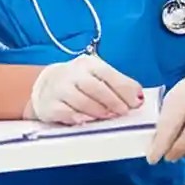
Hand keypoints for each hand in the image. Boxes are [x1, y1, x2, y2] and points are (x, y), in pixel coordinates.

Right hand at [25, 54, 143, 124]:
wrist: (45, 85)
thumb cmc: (80, 82)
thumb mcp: (98, 76)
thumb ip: (117, 85)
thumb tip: (138, 98)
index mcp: (89, 64)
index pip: (109, 75)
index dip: (124, 90)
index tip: (135, 103)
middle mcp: (73, 74)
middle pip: (96, 88)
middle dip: (113, 101)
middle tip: (123, 112)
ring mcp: (58, 89)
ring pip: (82, 101)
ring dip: (99, 111)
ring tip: (109, 116)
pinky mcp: (49, 106)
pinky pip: (65, 113)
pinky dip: (79, 118)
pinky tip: (87, 121)